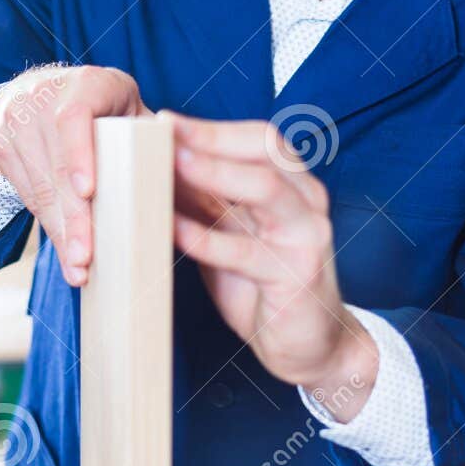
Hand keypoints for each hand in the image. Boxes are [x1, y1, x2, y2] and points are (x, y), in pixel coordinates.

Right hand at [0, 64, 149, 285]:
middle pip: (54, 164)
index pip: (73, 118)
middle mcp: (42, 98)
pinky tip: (64, 251)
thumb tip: (200, 183)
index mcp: (86, 85)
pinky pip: (24, 193)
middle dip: (72, 216)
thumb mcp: (131, 108)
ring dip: (58, 230)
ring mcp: (15, 122)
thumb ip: (157, 138)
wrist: (40, 90)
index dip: (79, 155)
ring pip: (36, 185)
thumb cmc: (103, 106)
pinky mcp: (0, 146)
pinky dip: (47, 224)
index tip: (88, 193)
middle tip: (86, 257)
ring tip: (78, 267)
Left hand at [165, 112, 377, 419]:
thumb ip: (207, 202)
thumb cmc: (266, 285)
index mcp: (294, 185)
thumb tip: (153, 167)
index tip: (163, 120)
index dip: (212, 127)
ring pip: (262, 189)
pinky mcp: (297, 275)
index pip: (259, 138)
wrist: (311, 345)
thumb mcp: (235, 234)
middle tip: (161, 133)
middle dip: (209, 138)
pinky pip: (246, 252)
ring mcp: (307, 236)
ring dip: (211, 172)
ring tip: (166, 165)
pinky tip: (171, 229)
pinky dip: (205, 238)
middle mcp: (307, 201)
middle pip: (265, 150)